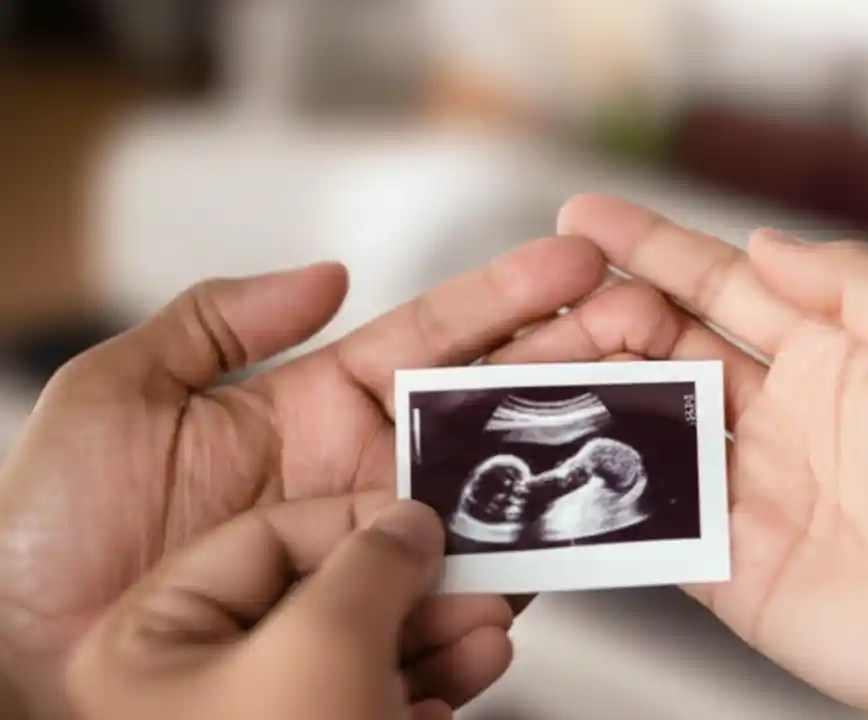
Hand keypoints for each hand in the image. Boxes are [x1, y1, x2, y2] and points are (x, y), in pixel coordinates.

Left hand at [0, 237, 605, 717]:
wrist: (25, 656)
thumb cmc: (52, 529)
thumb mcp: (117, 393)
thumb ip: (218, 320)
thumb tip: (328, 274)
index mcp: (318, 405)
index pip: (437, 337)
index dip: (511, 295)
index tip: (582, 259)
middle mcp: (365, 473)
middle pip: (494, 408)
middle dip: (576, 363)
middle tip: (650, 329)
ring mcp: (377, 551)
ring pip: (497, 503)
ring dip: (568, 469)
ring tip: (633, 436)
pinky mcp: (373, 630)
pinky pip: (458, 607)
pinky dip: (509, 589)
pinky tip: (551, 562)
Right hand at [492, 197, 867, 716]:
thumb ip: (848, 279)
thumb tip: (764, 241)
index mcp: (829, 353)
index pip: (722, 283)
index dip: (652, 246)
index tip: (583, 216)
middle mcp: (782, 414)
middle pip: (671, 346)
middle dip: (608, 311)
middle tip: (550, 288)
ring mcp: (750, 488)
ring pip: (646, 422)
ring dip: (591, 387)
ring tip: (530, 354)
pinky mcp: (727, 561)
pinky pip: (649, 514)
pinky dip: (600, 483)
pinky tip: (550, 451)